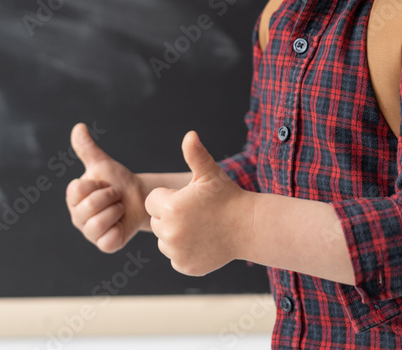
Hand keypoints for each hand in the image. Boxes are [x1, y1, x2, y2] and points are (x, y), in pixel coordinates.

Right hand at [66, 122, 146, 252]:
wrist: (141, 197)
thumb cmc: (119, 181)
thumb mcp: (104, 164)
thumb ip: (88, 148)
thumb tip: (78, 127)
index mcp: (73, 198)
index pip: (78, 190)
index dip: (98, 183)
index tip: (105, 183)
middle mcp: (77, 217)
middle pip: (88, 207)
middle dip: (110, 196)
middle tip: (116, 195)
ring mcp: (90, 233)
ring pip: (97, 224)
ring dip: (115, 211)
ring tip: (120, 207)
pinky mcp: (106, 245)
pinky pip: (107, 241)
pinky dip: (118, 230)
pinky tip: (122, 222)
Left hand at [144, 130, 251, 276]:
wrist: (249, 227)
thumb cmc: (228, 197)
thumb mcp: (210, 173)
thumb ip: (195, 154)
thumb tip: (190, 135)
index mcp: (171, 207)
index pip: (152, 202)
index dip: (169, 198)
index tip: (188, 198)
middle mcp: (170, 232)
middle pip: (156, 222)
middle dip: (171, 216)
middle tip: (196, 213)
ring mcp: (177, 252)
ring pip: (164, 241)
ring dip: (176, 234)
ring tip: (200, 227)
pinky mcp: (185, 266)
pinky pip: (174, 257)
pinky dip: (184, 251)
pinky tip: (203, 242)